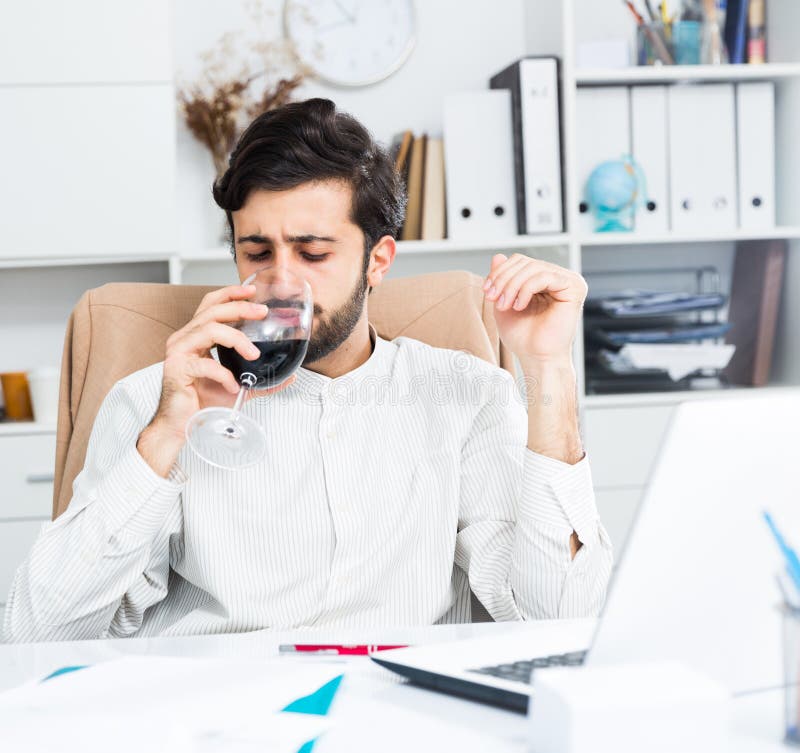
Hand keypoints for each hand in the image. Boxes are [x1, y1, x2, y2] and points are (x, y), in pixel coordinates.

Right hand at [151, 283, 294, 441]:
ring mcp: (178, 352)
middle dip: (240, 308)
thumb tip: (290, 377)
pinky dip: (224, 375)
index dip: (231, 294)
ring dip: (236, 339)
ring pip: (209, 329)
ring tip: (253, 354)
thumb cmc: (204, 401)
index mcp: (196, 336)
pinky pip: (205, 364)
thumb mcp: (240, 386)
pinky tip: (234, 385)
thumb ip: (262, 379)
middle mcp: (184, 339)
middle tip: (262, 312)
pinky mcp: (176, 369)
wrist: (182, 424)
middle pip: (212, 311)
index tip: (252, 291)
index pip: (211, 305)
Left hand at [483, 253, 587, 361]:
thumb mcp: (504, 302)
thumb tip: (498, 256)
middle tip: (493, 299)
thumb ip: (501, 279)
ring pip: (532, 268)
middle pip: (525, 262)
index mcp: (544, 279)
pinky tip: (520, 306)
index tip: (487, 291)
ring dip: (512, 286)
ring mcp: (568, 280)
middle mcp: (558, 277)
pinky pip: (544, 276)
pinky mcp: (574, 287)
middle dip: (504, 279)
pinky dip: (526, 290)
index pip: (520, 261)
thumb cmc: (523, 336)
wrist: (536, 358)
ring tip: (505, 305)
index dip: (500, 273)